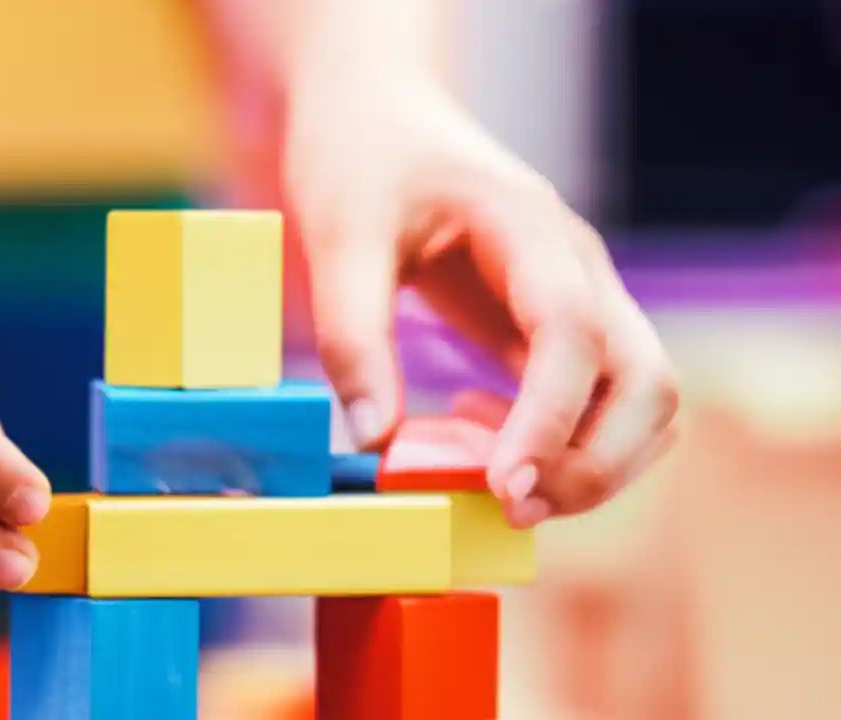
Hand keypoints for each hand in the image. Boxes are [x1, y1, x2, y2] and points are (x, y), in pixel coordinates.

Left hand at [286, 34, 677, 526]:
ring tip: (497, 484)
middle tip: (509, 508)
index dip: (551, 420)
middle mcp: (577, 267)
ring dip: (594, 464)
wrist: (382, 115)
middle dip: (595, 464)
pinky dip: (568, 443)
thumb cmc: (362, 162)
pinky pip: (603, 401)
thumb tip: (372, 441)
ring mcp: (580, 296)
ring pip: (642, 402)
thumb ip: (353, 336)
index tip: (504, 486)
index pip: (575, 334)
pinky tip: (487, 437)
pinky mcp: (560, 326)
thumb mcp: (338, 237)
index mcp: (529, 228)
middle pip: (647, 383)